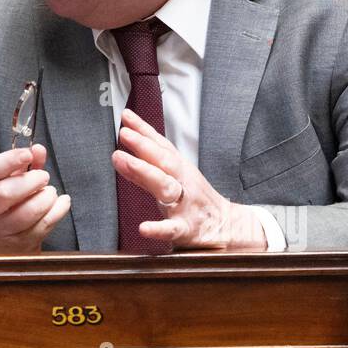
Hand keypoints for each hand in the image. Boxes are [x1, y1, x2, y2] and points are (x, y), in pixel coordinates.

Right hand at [0, 144, 71, 253]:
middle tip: (43, 176)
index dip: (9, 160)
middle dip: (30, 181)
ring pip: (28, 212)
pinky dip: (58, 210)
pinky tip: (60, 202)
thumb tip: (38, 150)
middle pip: (5, 193)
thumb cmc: (3, 205)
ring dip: (46, 197)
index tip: (27, 154)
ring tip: (49, 192)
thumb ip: (23, 163)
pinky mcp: (22, 242)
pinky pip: (44, 224)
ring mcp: (4, 228)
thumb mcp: (6, 181)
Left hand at [112, 108, 266, 249]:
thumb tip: (119, 153)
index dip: (144, 130)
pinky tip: (144, 228)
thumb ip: (147, 166)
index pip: (161, 146)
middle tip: (125, 134)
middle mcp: (183, 183)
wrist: (228, 227)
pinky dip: (158, 229)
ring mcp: (185, 205)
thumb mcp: (174, 178)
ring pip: (166, 186)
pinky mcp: (186, 229)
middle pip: (164, 160)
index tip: (127, 117)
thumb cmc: (196, 200)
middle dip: (143, 145)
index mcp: (180, 170)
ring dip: (145, 172)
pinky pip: (172, 229)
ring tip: (126, 162)